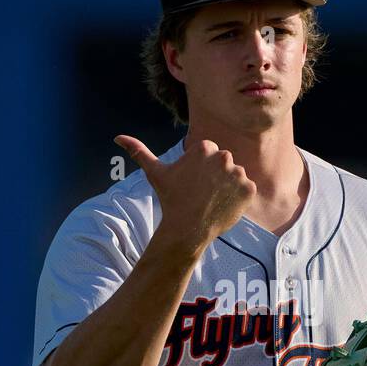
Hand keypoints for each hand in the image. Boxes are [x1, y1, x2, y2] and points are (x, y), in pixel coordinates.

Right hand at [114, 135, 255, 256]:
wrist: (187, 228)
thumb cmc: (171, 199)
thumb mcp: (155, 173)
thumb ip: (139, 151)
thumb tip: (118, 138)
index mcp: (205, 147)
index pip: (209, 153)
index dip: (200, 169)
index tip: (192, 182)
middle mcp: (224, 156)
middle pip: (223, 163)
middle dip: (215, 176)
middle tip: (201, 193)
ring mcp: (238, 173)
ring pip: (235, 176)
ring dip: (227, 187)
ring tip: (212, 200)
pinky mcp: (248, 189)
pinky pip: (246, 190)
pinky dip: (238, 198)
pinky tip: (223, 205)